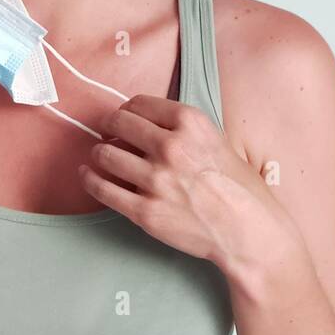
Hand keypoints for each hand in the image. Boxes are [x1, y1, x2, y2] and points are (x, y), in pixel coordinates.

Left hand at [79, 94, 296, 267]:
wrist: (246, 230)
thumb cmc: (238, 187)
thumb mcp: (217, 140)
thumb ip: (183, 130)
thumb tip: (146, 124)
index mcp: (190, 123)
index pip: (140, 104)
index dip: (126, 109)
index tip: (123, 115)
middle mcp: (171, 146)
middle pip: (119, 124)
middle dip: (108, 125)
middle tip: (106, 131)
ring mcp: (155, 180)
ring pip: (106, 155)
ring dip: (98, 153)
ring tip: (99, 155)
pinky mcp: (145, 211)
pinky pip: (103, 190)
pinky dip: (90, 179)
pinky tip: (88, 175)